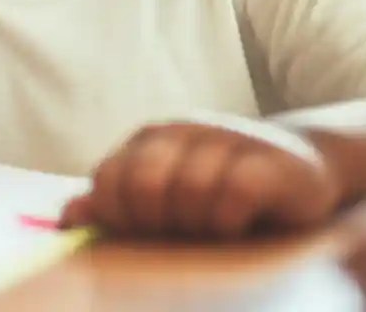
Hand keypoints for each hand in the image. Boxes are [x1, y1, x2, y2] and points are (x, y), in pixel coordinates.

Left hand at [60, 118, 344, 238]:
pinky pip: (235, 193)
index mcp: (149, 140)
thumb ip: (113, 206)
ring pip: (189, 191)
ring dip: (199, 223)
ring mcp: (228, 139)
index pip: (108, 180)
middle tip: (180, 231)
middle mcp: (184, 131)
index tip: (141, 233)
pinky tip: (237, 225)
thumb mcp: (162, 198)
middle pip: (143, 184)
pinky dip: (230, 219)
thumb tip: (66, 219)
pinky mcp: (271, 159)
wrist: (299, 169)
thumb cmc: (219, 191)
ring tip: (213, 227)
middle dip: (156, 221)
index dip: (117, 217)